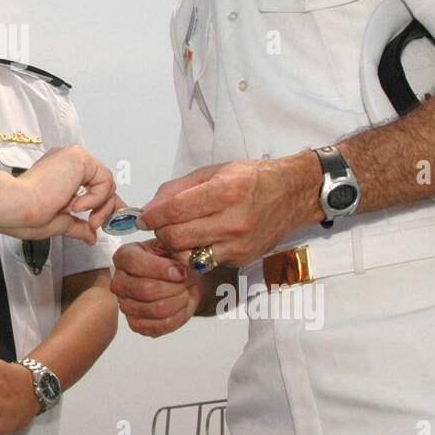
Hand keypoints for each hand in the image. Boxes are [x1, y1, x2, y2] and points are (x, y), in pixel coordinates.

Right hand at [0, 145, 119, 244]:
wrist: (15, 206)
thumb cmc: (25, 213)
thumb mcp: (59, 223)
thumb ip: (78, 226)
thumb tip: (90, 236)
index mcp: (60, 174)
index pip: (92, 185)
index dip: (104, 204)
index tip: (107, 220)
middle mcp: (67, 163)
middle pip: (103, 183)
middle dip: (104, 208)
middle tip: (93, 224)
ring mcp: (73, 158)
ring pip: (106, 182)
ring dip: (100, 206)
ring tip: (81, 215)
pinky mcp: (78, 158)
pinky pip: (104, 180)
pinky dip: (96, 198)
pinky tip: (75, 205)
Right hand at [110, 239, 204, 336]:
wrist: (182, 280)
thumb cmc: (175, 262)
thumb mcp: (177, 249)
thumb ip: (178, 254)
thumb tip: (182, 267)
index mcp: (124, 257)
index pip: (133, 263)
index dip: (161, 269)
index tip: (181, 272)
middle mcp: (119, 281)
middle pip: (146, 289)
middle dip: (174, 287)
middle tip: (185, 282)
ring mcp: (125, 304)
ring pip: (156, 309)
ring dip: (178, 302)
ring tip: (184, 293)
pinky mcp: (135, 323)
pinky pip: (158, 327)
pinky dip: (176, 318)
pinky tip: (179, 306)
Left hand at [138, 155, 320, 269]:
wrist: (291, 194)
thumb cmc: (251, 178)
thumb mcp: (214, 171)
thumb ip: (179, 189)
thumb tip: (151, 207)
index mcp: (224, 192)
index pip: (174, 211)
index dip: (152, 216)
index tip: (143, 218)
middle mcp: (233, 221)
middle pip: (177, 237)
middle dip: (160, 232)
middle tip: (159, 225)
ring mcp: (238, 244)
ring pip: (187, 255)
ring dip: (174, 247)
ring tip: (176, 234)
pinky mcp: (241, 259)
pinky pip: (205, 262)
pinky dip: (193, 254)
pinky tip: (196, 242)